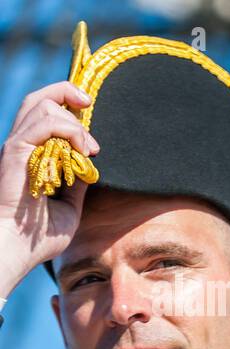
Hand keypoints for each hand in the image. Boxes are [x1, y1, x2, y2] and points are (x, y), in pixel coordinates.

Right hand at [0, 82, 99, 297]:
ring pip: (41, 105)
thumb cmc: (39, 237)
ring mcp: (17, 148)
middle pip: (39, 99)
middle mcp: (20, 146)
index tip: (89, 109)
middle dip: (69, 95)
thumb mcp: (70, 207)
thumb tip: (90, 166)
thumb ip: (78, 184)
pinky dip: (68, 129)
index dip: (65, 101)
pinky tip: (82, 149)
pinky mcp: (15, 153)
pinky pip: (42, 124)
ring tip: (89, 148)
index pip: (43, 112)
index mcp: (30, 155)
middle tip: (92, 118)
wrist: (19, 249)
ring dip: (74, 122)